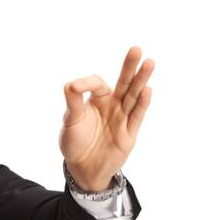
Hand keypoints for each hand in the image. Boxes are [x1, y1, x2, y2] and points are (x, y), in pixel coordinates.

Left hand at [59, 46, 153, 191]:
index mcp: (98, 100)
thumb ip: (73, 102)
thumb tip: (71, 84)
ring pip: (134, 96)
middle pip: (124, 83)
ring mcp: (122, 119)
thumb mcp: (71, 121)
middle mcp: (113, 106)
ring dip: (141, 81)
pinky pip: (136, 117)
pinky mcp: (129, 134)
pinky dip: (142, 104)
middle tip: (136, 49)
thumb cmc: (75, 143)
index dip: (87, 83)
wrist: (82, 169)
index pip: (98, 84)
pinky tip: (147, 90)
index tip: (75, 88)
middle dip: (130, 67)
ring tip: (149, 63)